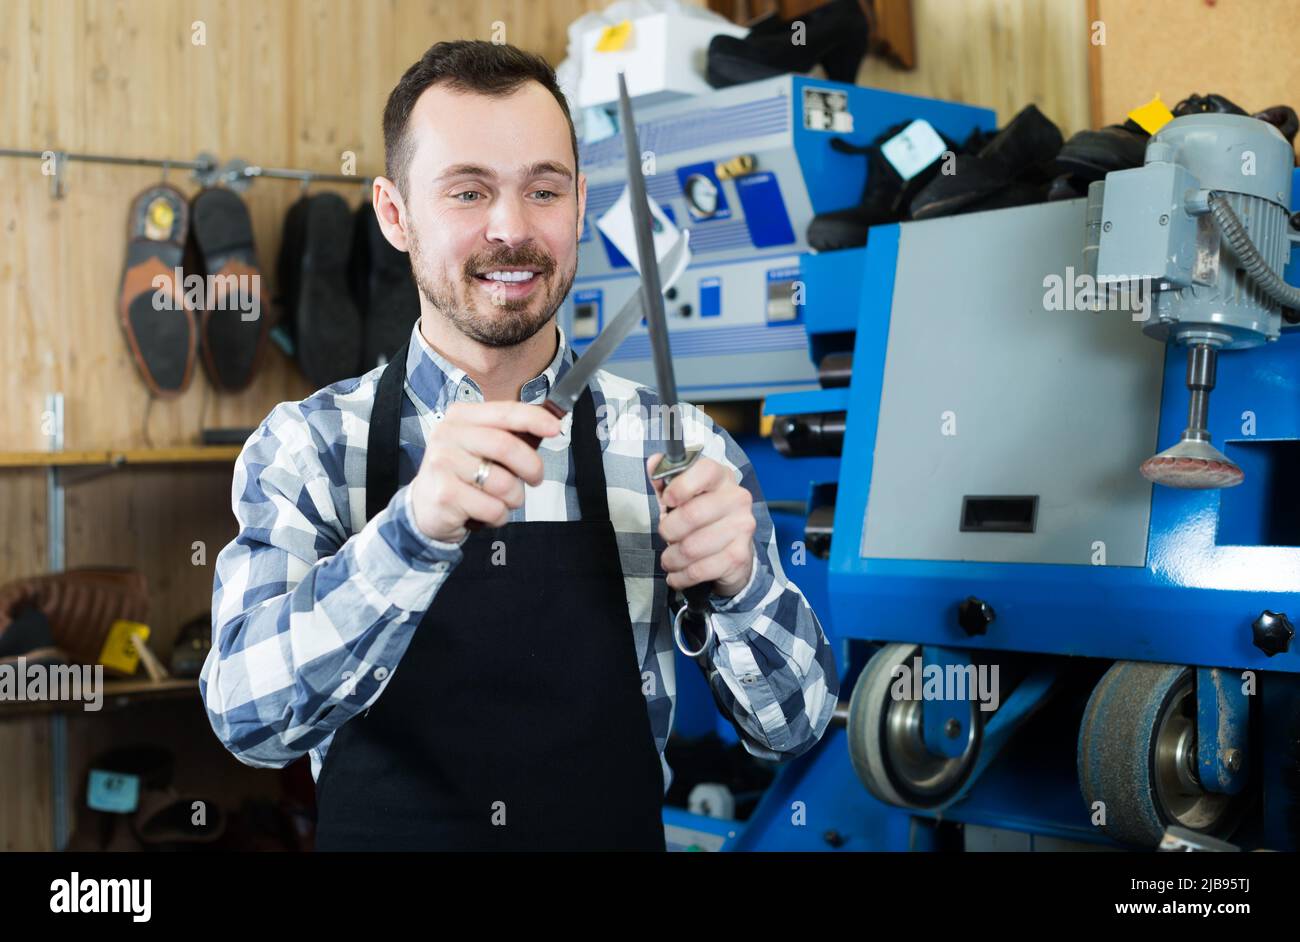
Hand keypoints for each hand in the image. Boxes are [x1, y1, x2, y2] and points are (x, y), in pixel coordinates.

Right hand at [409, 401, 561, 541]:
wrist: (424, 506)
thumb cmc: (461, 474)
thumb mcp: (478, 446)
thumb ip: (505, 435)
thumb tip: (547, 428)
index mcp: (460, 416)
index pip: (504, 412)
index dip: (534, 419)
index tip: (556, 429)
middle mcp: (448, 435)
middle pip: (506, 446)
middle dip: (531, 467)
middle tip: (536, 479)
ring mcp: (443, 464)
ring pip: (503, 483)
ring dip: (514, 498)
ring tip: (502, 500)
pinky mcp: (445, 494)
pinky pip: (492, 508)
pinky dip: (498, 516)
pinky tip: (484, 512)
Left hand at [646, 454, 755, 598]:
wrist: (735, 554)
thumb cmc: (704, 518)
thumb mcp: (684, 495)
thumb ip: (666, 478)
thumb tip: (653, 463)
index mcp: (722, 477)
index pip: (704, 471)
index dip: (679, 487)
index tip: (667, 501)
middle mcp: (737, 499)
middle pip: (691, 515)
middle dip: (668, 530)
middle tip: (666, 536)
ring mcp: (742, 528)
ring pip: (691, 547)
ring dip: (671, 558)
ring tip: (670, 559)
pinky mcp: (739, 556)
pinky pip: (698, 570)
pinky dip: (681, 576)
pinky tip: (677, 575)